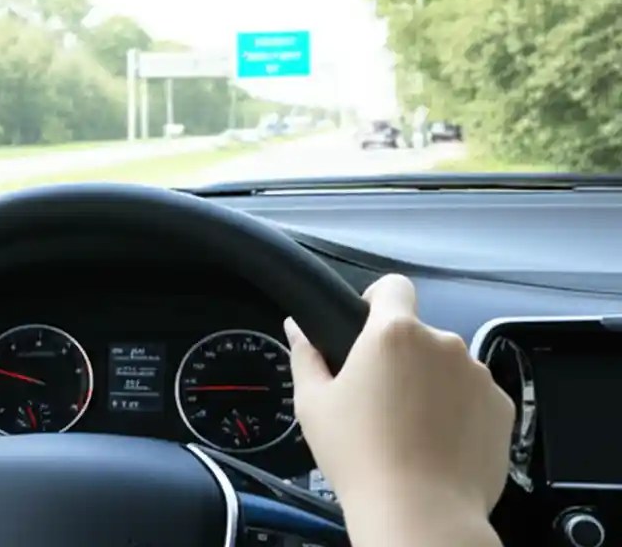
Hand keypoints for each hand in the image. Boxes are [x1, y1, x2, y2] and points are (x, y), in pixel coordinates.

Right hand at [286, 274, 512, 546]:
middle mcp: (443, 343)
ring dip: (432, 384)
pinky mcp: (501, 407)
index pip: (393, 286)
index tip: (367, 326)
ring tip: (410, 427)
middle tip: (379, 398)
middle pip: (419, 335)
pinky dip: (459, 411)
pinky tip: (437, 442)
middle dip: (402, 357)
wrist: (420, 512)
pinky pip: (474, 396)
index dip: (378, 300)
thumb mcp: (313, 404)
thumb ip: (306, 355)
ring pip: (448, 366)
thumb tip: (298, 328)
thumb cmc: (360, 456)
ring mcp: (477, 375)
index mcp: (393, 333)